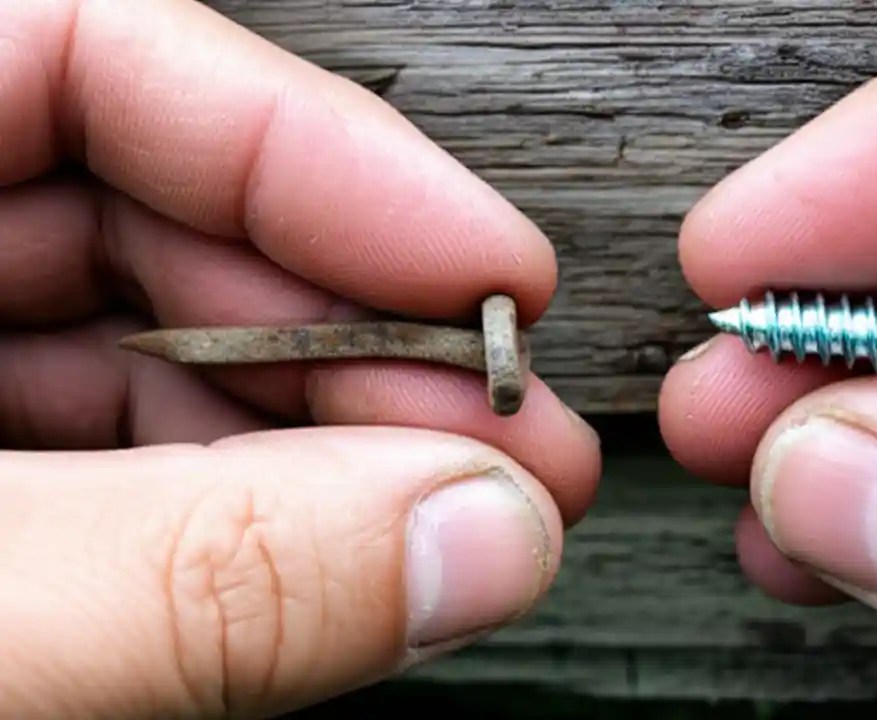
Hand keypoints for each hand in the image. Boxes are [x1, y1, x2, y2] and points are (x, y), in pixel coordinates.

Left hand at [0, 1, 598, 715]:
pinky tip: (344, 561)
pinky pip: (115, 473)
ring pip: (154, 358)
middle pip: (151, 221)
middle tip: (505, 436)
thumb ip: (192, 570)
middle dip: (360, 334)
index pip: (83, 55)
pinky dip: (243, 519)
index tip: (485, 268)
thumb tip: (469, 531)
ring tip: (462, 514)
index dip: (316, 150)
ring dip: (330, 443)